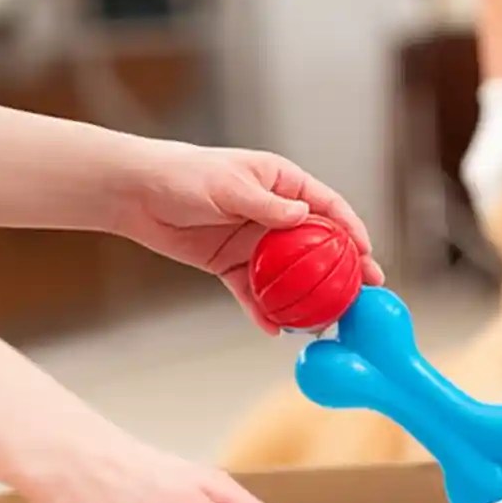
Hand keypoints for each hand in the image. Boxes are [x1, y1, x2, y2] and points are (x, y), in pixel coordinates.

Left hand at [111, 140, 383, 333]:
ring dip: (308, 295)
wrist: (134, 192)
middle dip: (343, 268)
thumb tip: (303, 217)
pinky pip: (254, 291)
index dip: (351, 229)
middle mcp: (274, 214)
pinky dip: (265, 309)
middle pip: (318, 244)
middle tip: (366, 291)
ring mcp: (255, 242)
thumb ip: (267, 204)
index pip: (327, 207)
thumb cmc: (183, 174)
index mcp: (282, 184)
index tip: (367, 253)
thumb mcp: (229, 185)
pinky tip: (277, 328)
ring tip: (328, 318)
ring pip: (290, 273)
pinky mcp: (232, 264)